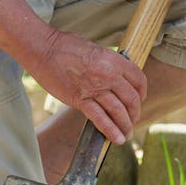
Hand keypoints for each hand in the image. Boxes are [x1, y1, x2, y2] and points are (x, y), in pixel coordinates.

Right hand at [34, 29, 146, 144]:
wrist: (43, 49)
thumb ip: (108, 63)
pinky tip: (116, 139)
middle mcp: (108, 74)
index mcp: (114, 59)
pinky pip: (100, 118)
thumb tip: (116, 75)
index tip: (139, 101)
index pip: (139, 80)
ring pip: (118, 111)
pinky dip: (110, 130)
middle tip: (132, 121)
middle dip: (135, 114)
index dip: (142, 93)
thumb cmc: (66, 46)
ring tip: (126, 135)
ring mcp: (94, 87)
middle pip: (131, 99)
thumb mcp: (95, 49)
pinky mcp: (79, 99)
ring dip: (125, 125)